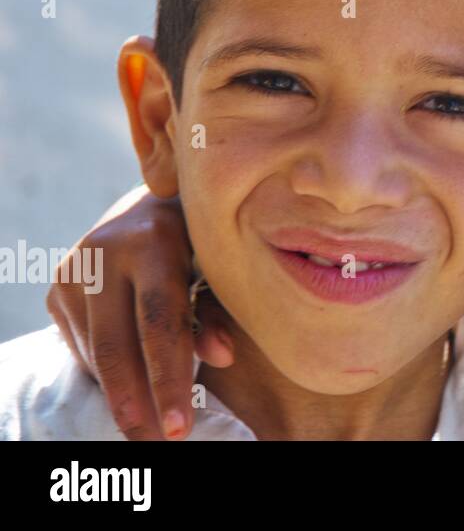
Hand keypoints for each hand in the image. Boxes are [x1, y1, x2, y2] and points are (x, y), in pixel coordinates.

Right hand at [45, 184, 235, 439]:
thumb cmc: (201, 240)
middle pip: (119, 346)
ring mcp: (75, 267)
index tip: (180, 426)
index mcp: (155, 239)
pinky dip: (107, 371)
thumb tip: (221, 358)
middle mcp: (105, 251)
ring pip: (98, 351)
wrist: (151, 204)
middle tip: (156, 443)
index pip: (160, 323)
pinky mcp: (59, 285)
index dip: (170, 379)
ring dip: (122, 394)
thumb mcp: (216, 265)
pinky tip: (131, 385)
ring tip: (149, 427)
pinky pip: (83, 344)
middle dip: (137, 403)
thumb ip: (216, 311)